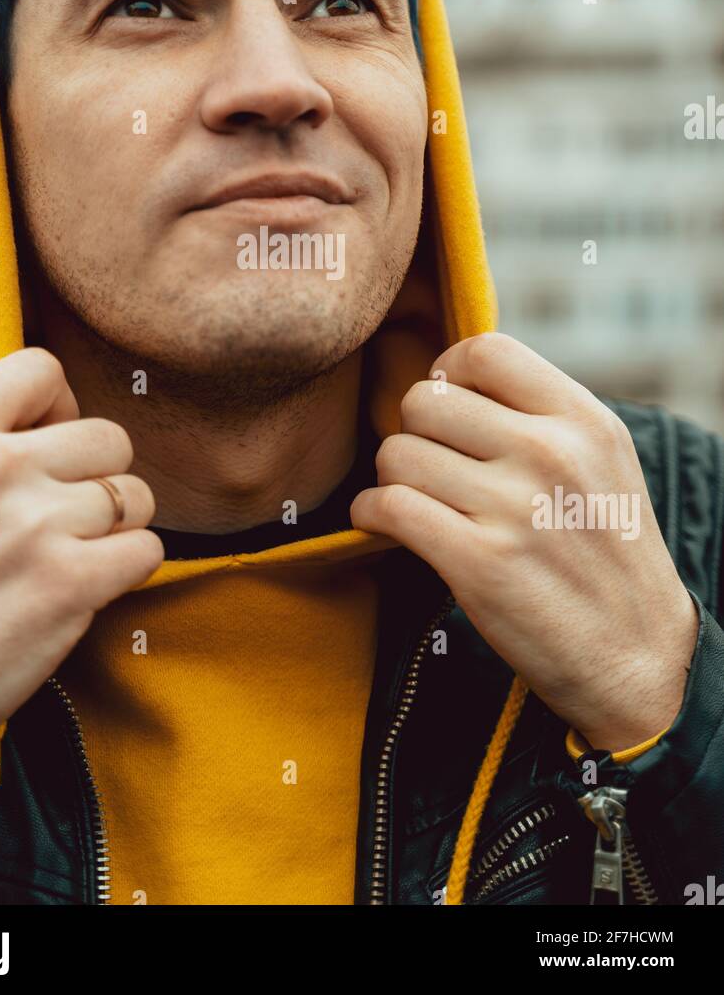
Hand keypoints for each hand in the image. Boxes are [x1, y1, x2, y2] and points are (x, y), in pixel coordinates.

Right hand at [0, 348, 163, 762]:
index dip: (60, 408)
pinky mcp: (70, 583)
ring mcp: (33, 525)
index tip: (46, 449)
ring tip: (65, 559)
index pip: (41, 368)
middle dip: (97, 480)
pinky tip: (83, 589)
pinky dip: (128, 571)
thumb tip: (60, 408)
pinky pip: (149, 548)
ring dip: (116, 530)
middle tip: (58, 523)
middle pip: (109, 436)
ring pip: (136, 496)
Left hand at [350, 332, 698, 751]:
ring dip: (394, 479)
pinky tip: (386, 526)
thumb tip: (448, 375)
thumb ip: (538, 413)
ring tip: (418, 501)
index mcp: (583, 420)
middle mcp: (550, 454)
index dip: (448, 373)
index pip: (484, 350)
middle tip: (432, 467)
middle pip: (424, 401)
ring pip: (396, 453)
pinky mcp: (477, 563)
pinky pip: (384, 507)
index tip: (447, 406)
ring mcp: (513, 508)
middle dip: (415, 433)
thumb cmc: (605, 552)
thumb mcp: (601, 461)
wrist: (637, 657)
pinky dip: (370, 515)